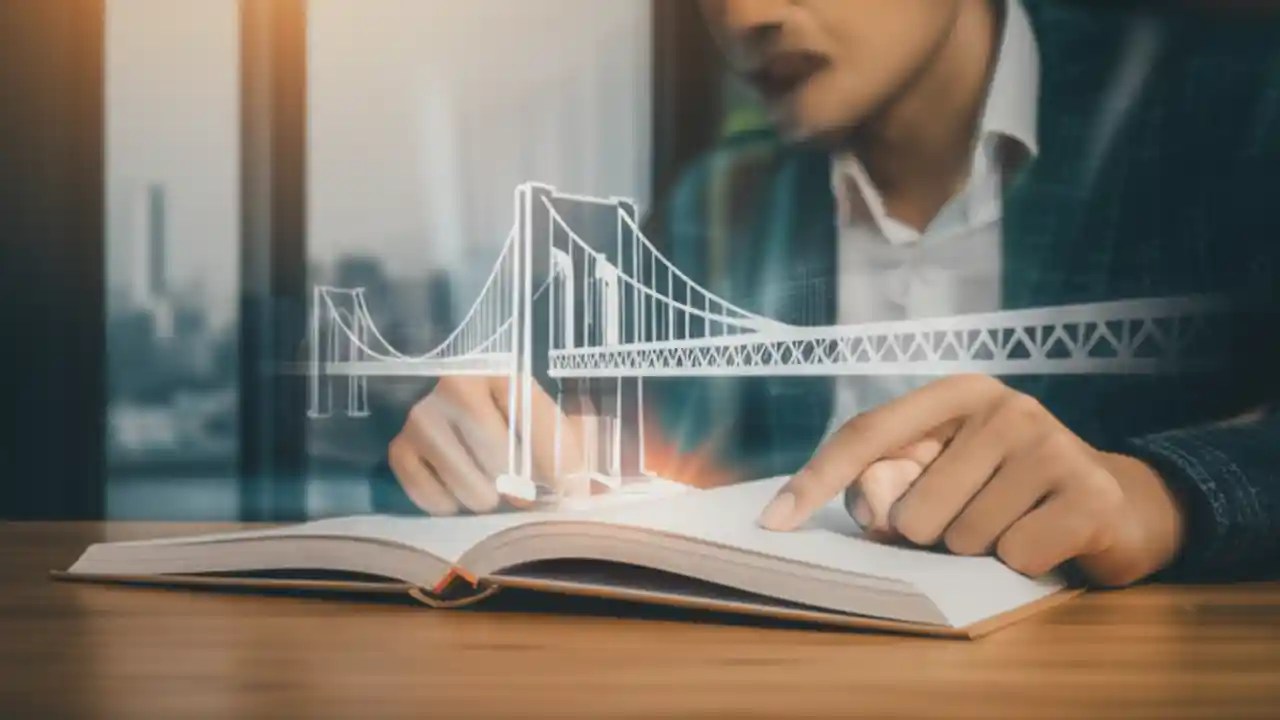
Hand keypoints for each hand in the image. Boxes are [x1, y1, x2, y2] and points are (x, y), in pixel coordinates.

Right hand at [387, 376, 584, 514]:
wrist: (425, 379)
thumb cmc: (491, 398)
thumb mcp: (529, 403)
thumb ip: (564, 440)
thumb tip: (593, 490)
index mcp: (501, 370)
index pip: (541, 427)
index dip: (565, 469)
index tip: (576, 495)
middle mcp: (456, 390)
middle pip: (505, 469)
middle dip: (520, 488)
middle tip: (522, 489)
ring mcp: (422, 421)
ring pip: (474, 494)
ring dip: (486, 498)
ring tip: (485, 480)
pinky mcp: (399, 450)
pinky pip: (437, 504)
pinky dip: (451, 503)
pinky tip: (453, 480)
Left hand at [757, 374, 1186, 585]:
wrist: (1118, 505)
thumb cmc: (1008, 491)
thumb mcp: (948, 476)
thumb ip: (894, 484)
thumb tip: (872, 509)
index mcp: (955, 395)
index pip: (866, 435)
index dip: (815, 480)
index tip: (772, 521)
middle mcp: (1002, 407)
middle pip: (911, 510)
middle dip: (934, 536)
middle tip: (978, 519)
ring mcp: (1048, 444)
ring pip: (960, 539)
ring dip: (981, 551)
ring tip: (1015, 525)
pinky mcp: (1086, 493)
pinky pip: (1014, 557)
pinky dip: (1022, 565)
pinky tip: (1050, 540)